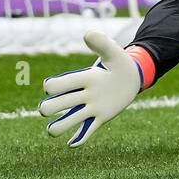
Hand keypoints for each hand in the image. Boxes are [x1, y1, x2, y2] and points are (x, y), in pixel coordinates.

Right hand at [39, 30, 144, 146]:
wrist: (132, 77)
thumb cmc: (119, 63)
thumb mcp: (113, 52)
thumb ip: (102, 43)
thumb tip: (87, 34)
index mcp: (82, 79)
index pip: (56, 85)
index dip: (51, 87)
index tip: (51, 87)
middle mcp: (81, 95)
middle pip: (55, 105)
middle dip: (47, 108)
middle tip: (46, 110)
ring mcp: (90, 107)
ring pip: (68, 121)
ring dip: (58, 128)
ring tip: (54, 132)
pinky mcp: (100, 118)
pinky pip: (87, 131)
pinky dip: (79, 139)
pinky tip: (72, 145)